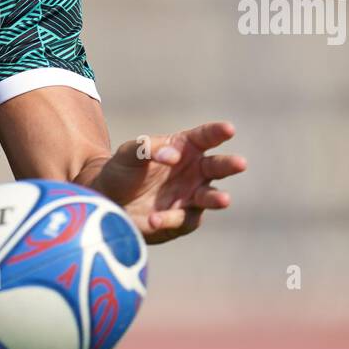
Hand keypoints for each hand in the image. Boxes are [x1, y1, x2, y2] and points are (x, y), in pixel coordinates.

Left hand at [86, 120, 246, 243]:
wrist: (108, 199)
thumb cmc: (121, 169)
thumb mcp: (129, 153)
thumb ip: (148, 149)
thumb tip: (173, 155)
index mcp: (185, 148)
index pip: (205, 137)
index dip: (218, 132)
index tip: (228, 129)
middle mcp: (194, 172)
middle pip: (218, 166)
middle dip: (230, 165)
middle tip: (240, 163)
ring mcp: (191, 196)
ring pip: (210, 197)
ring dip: (217, 198)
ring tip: (224, 199)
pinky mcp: (181, 219)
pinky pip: (183, 219)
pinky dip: (171, 219)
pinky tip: (155, 219)